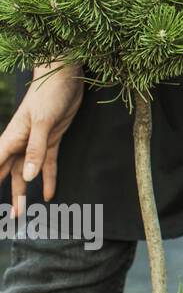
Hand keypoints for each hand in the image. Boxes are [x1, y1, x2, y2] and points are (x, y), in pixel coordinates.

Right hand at [0, 60, 85, 215]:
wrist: (65, 76)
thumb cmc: (48, 94)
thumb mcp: (43, 122)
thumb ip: (36, 149)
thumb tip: (29, 177)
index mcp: (11, 139)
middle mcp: (20, 143)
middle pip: (9, 173)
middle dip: (7, 193)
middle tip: (8, 216)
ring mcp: (36, 142)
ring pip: (27, 172)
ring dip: (25, 191)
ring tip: (23, 212)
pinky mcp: (52, 140)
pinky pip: (48, 164)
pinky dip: (48, 179)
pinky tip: (50, 194)